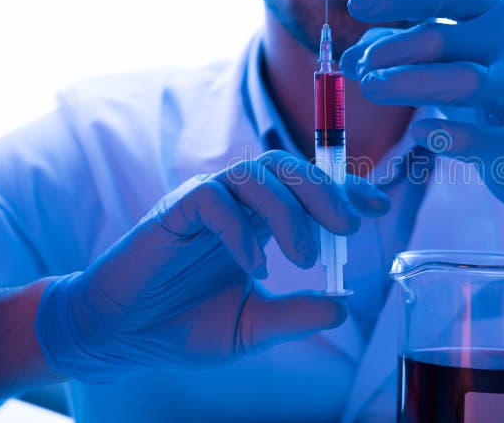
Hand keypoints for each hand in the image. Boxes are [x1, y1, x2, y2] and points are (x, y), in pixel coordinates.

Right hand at [35, 150, 389, 383]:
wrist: (123, 335)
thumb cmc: (184, 325)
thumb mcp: (251, 325)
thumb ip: (294, 315)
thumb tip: (343, 308)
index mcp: (258, 221)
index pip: (307, 189)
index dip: (345, 190)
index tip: (379, 207)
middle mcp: (236, 203)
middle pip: (287, 168)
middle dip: (325, 191)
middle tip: (350, 228)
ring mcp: (204, 201)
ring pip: (255, 174)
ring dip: (289, 210)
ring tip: (305, 258)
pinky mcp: (174, 211)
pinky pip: (212, 199)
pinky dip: (240, 229)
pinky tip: (255, 265)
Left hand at [341, 0, 503, 225]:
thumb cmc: (489, 92)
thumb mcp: (452, 59)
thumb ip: (404, 49)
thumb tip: (351, 55)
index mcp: (499, 12)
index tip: (355, 5)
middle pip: (442, 37)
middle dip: (393, 51)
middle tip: (361, 69)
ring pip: (462, 81)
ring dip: (409, 83)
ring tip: (371, 88)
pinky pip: (482, 138)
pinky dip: (447, 136)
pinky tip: (418, 131)